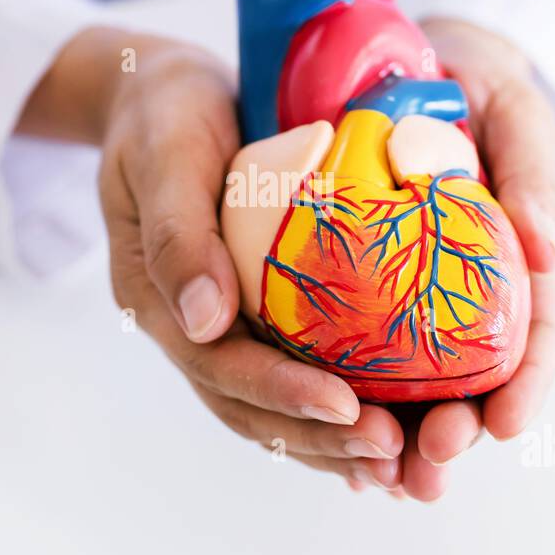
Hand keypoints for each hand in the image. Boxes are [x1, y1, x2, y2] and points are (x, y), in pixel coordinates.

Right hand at [24, 27, 405, 488]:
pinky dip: (330, 410)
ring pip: (270, 404)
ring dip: (329, 441)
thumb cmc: (162, 115)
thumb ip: (178, 234)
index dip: (282, 394)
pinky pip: (290, 370)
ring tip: (397, 461)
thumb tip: (204, 320)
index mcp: (157, 297)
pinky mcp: (252, 308)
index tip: (347, 407)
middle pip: (248, 405)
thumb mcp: (163, 155)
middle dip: (319, 436)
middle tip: (391, 450)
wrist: (159, 94)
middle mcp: (188, 323)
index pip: (219, 365)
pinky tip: (383, 430)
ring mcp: (218, 321)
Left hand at [384, 18, 554, 500]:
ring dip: (405, 436)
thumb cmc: (468, 76)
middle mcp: (473, 283)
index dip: (526, 384)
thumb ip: (534, 166)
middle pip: (476, 374)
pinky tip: (338, 439)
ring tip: (383, 479)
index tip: (501, 425)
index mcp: (521, 251)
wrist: (393, 56)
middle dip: (457, 429)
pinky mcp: (362, 287)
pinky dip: (357, 398)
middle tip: (429, 468)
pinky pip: (362, 351)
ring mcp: (418, 289)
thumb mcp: (511, 103)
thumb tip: (548, 249)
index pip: (537, 330)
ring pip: (419, 379)